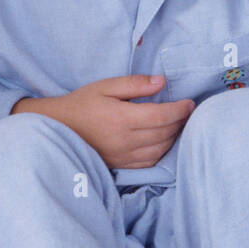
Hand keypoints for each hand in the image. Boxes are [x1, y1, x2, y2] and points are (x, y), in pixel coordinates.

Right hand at [13, 75, 193, 169]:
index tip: (189, 103)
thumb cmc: (82, 104)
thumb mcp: (105, 86)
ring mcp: (123, 156)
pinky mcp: (121, 165)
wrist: (59, 127)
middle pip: (164, 133)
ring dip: (173, 137)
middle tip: (187, 111)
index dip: (180, 110)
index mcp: (122, 118)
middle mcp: (125, 140)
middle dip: (180, 121)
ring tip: (177, 124)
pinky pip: (149, 162)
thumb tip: (161, 82)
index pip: (161, 116)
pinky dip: (162, 151)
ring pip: (160, 149)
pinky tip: (163, 141)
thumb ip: (134, 84)